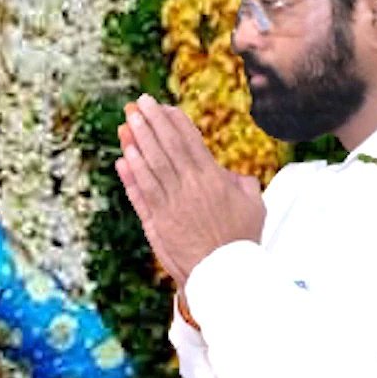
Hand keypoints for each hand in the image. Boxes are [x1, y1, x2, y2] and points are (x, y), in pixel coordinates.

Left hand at [115, 95, 265, 288]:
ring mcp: (170, 205)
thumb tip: (229, 173)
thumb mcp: (253, 204)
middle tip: (139, 103)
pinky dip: (131, 176)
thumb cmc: (242, 240)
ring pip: (150, 167)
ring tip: (127, 122)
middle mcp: (189, 188)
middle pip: (166, 148)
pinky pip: (141, 194)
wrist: (225, 274)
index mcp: (213, 179)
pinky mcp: (156, 223)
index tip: (163, 106)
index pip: (189, 142)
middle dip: (152, 123)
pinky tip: (123, 159)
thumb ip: (240, 183)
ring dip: (137, 143)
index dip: (174, 122)